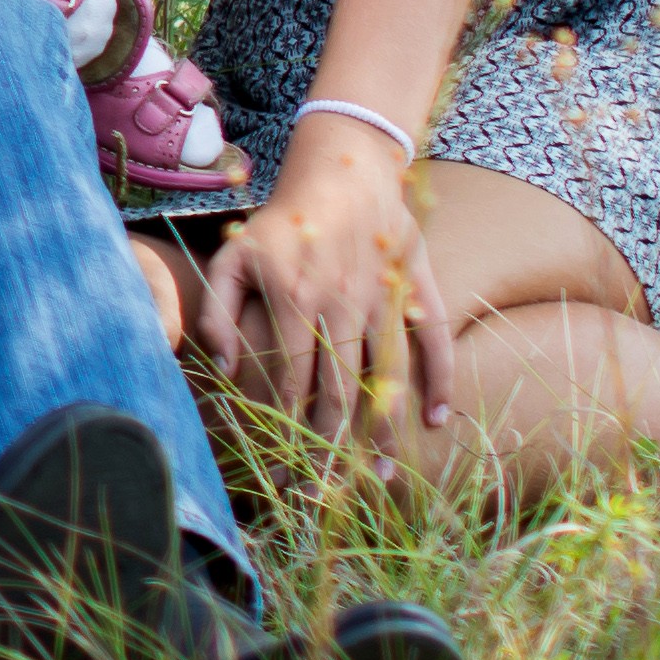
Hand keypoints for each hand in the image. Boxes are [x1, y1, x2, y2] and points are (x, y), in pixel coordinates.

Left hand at [200, 130, 459, 450]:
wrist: (343, 169)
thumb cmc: (283, 221)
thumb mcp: (234, 255)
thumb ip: (219, 310)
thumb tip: (219, 365)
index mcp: (296, 300)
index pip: (292, 381)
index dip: (286, 428)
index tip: (282, 467)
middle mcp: (343, 305)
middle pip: (341, 390)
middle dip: (333, 445)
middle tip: (328, 489)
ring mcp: (385, 299)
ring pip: (388, 375)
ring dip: (385, 428)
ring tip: (379, 473)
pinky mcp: (418, 289)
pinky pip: (435, 341)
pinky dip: (440, 381)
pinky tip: (438, 419)